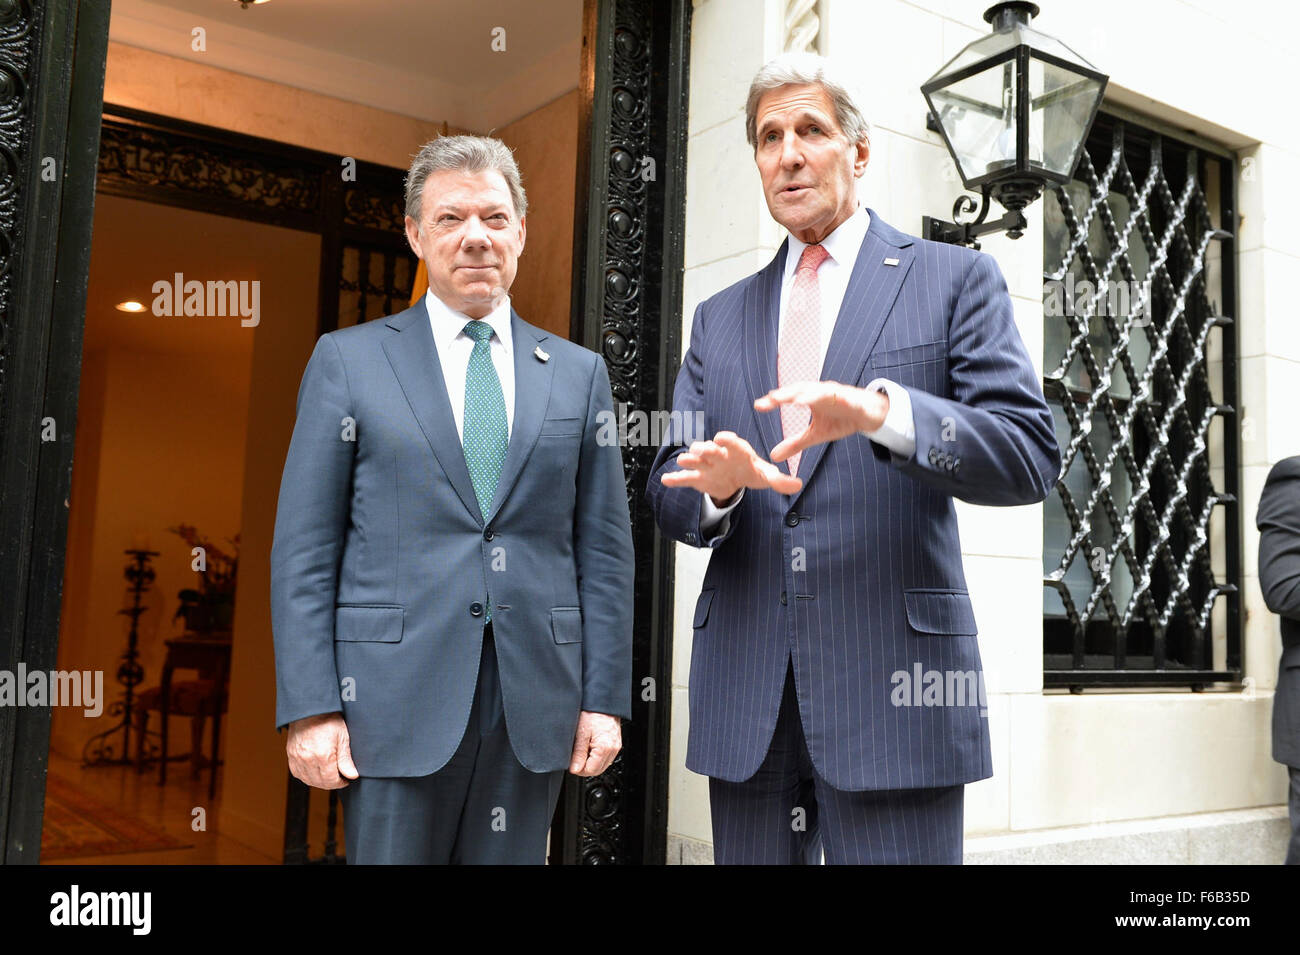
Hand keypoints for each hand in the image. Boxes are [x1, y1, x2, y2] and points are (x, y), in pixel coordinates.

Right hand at [286, 712, 358, 789]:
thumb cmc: (328, 720)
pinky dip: (307, 776)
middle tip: (339, 778)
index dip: (341, 782)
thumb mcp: (343, 738)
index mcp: (322, 756)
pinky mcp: (291, 755)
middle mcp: (307, 759)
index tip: (346, 779)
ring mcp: (297, 758)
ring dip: (319, 781)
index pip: (331, 781)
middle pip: (320, 782)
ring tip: (329, 775)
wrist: (311, 708)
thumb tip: (352, 776)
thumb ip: (346, 760)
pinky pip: (297, 773)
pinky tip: (315, 771)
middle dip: (331, 783)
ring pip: (308, 780)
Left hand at [568, 711, 621, 776]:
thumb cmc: (592, 713)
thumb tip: (575, 769)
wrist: (603, 701)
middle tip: (575, 758)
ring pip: (602, 764)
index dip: (578, 769)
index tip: (571, 763)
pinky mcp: (616, 742)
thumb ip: (578, 754)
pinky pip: (606, 756)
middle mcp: (613, 749)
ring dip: (591, 762)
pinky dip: (597, 756)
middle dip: (585, 768)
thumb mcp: (581, 734)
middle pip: (597, 770)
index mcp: (604, 748)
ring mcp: (616, 746)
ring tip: (582, 749)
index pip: (590, 771)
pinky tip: (590, 746)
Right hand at [659, 430, 802, 500]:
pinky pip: (684, 478)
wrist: (734, 479)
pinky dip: (675, 479)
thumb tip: (798, 485)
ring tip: (683, 461)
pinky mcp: (697, 478)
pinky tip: (665, 480)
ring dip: (689, 460)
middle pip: (710, 448)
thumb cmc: (751, 471)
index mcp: (736, 449)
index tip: (722, 437)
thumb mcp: (765, 476)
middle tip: (701, 449)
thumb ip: (779, 480)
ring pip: (695, 460)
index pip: (731, 442)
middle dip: (705, 448)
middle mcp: (718, 454)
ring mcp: (706, 465)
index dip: (727, 439)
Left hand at [756, 381, 887, 463]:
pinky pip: (843, 398)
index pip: (788, 397)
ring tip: (794, 399)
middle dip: (786, 394)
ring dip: (808, 394)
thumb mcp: (815, 435)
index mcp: (810, 398)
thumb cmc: (841, 420)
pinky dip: (835, 397)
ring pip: (820, 391)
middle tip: (771, 399)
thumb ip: (795, 444)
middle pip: (800, 390)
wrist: (869, 415)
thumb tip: (773, 456)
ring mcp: (837, 394)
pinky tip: (830, 399)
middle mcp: (821, 392)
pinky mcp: (852, 400)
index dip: (774, 400)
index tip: (758, 406)